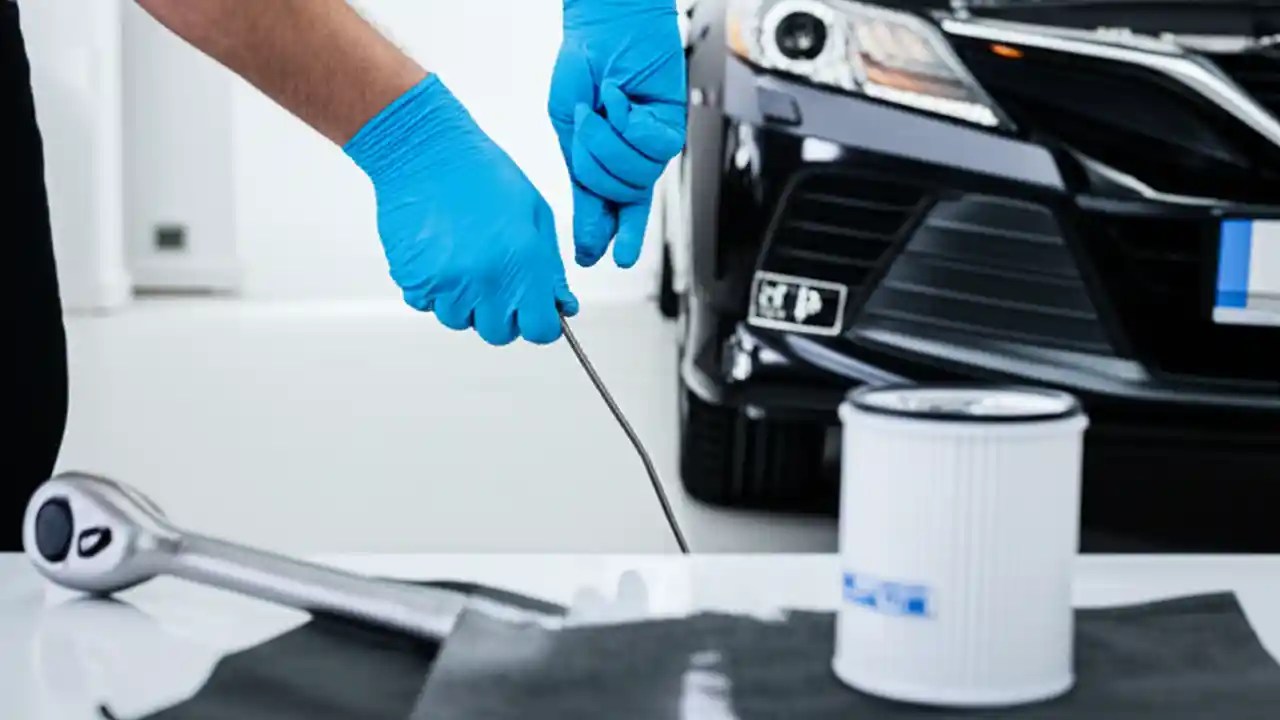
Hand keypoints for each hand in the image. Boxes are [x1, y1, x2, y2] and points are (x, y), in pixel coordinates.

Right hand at [346, 75, 578, 345]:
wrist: (425, 152)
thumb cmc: (481, 174)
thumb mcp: (536, 214)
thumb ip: (551, 268)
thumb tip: (561, 306)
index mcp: (522, 265)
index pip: (540, 331)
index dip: (541, 323)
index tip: (536, 311)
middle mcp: (484, 282)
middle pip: (499, 333)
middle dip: (504, 314)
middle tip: (498, 278)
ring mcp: (445, 286)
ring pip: (460, 321)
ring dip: (466, 302)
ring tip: (465, 259)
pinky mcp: (412, 281)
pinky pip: (427, 305)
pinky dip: (435, 290)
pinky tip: (441, 255)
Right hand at [550, 0, 686, 268]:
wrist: (602, 30)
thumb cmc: (583, 74)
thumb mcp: (567, 132)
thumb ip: (581, 185)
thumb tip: (588, 240)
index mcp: (602, 169)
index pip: (608, 215)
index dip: (606, 239)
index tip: (597, 263)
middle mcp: (630, 164)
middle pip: (617, 195)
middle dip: (595, 161)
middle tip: (586, 123)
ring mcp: (651, 149)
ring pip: (633, 174)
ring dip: (608, 135)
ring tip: (603, 105)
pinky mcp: (670, 130)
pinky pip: (648, 147)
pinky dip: (627, 118)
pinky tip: (620, 98)